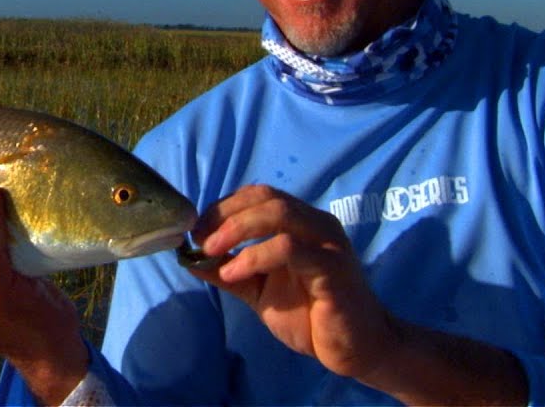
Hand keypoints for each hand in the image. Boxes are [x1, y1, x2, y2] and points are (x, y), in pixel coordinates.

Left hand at [189, 183, 526, 404]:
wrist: (356, 349)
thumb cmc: (311, 316)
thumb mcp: (259, 291)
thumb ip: (229, 272)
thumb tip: (188, 257)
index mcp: (302, 223)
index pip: (259, 194)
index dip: (224, 206)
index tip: (196, 230)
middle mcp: (317, 224)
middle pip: (267, 197)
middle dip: (225, 214)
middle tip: (199, 238)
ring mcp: (328, 243)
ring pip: (279, 214)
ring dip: (237, 229)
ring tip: (210, 251)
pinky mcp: (334, 268)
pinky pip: (290, 249)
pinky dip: (255, 256)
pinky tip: (234, 274)